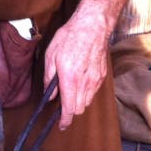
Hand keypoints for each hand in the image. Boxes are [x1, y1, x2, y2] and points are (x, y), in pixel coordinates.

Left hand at [44, 3, 110, 130]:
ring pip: (87, 102)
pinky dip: (85, 93)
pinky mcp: (102, 76)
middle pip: (79, 109)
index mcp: (70, 79)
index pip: (69, 109)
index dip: (64, 121)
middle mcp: (85, 82)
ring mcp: (95, 80)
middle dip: (70, 110)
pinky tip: (79, 82)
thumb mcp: (51, 56)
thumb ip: (49, 79)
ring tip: (70, 89)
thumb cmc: (70, 37)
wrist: (93, 25)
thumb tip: (49, 95)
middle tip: (62, 100)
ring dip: (78, 102)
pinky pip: (93, 92)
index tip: (61, 125)